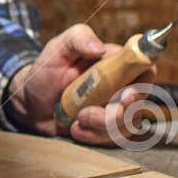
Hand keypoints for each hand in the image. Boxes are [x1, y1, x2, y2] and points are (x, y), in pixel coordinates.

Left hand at [6, 24, 156, 144]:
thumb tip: (98, 47)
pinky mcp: (106, 128)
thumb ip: (77, 38)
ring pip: (127, 125)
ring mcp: (115, 109)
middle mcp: (122, 86)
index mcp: (116, 63)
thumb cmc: (47, 70)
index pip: (146, 69)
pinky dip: (92, 136)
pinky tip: (75, 128)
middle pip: (138, 104)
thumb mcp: (58, 48)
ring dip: (100, 127)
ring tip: (76, 119)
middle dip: (115, 114)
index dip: (143, 84)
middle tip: (85, 113)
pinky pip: (113, 138)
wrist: (32, 101)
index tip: (126, 97)